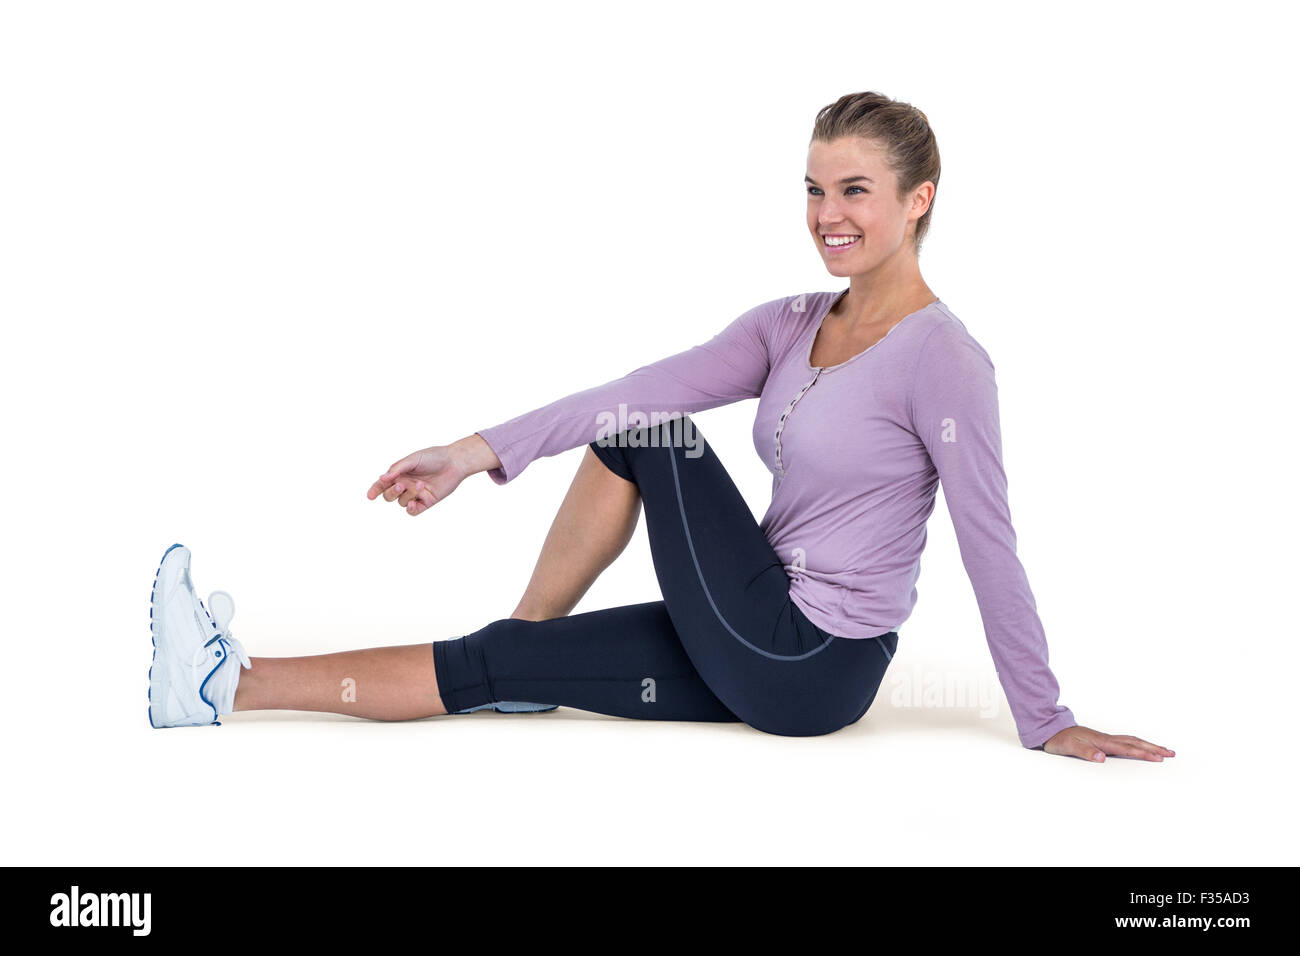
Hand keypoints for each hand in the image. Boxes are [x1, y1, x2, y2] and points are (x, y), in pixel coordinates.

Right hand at [366, 444, 466, 516]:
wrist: (454, 462)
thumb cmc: (433, 457)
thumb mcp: (413, 459)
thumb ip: (397, 469)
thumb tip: (382, 478)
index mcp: (399, 474)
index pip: (382, 485)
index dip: (374, 490)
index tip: (370, 496)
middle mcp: (405, 485)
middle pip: (389, 496)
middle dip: (392, 492)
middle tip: (401, 485)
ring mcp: (415, 494)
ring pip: (401, 502)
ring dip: (408, 495)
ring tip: (421, 485)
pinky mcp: (426, 502)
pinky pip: (413, 511)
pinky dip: (410, 509)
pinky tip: (412, 503)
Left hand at [1042, 724, 1174, 762]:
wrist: (1050, 729)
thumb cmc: (1059, 739)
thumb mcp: (1069, 748)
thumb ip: (1085, 752)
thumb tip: (1101, 758)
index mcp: (1101, 742)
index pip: (1127, 749)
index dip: (1143, 753)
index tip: (1159, 758)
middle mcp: (1106, 739)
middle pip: (1135, 742)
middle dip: (1153, 748)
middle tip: (1171, 753)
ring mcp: (1105, 739)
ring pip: (1131, 740)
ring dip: (1148, 745)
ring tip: (1163, 750)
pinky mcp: (1102, 740)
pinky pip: (1125, 742)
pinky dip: (1137, 744)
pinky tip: (1140, 747)